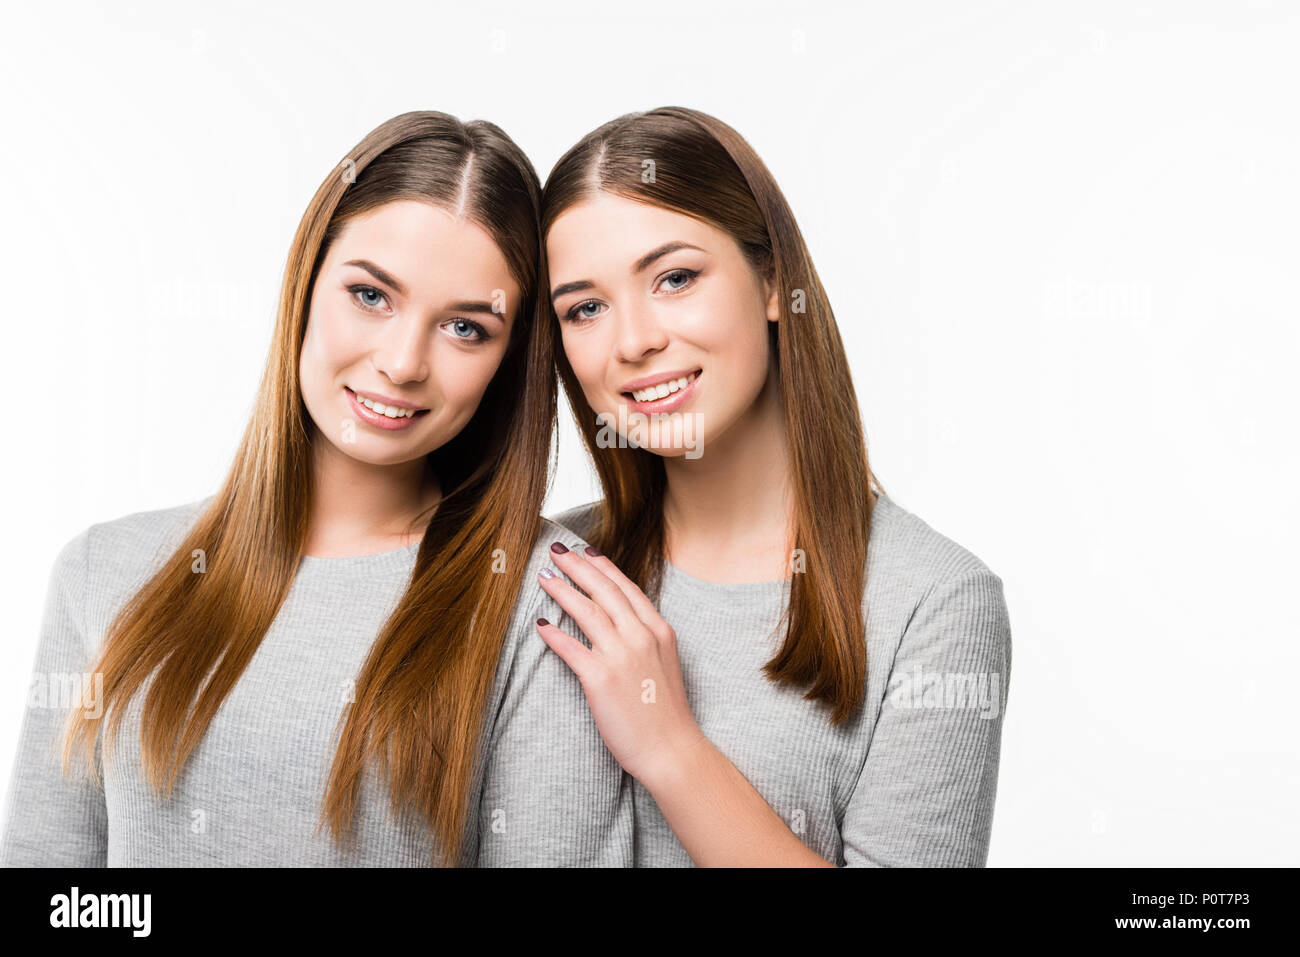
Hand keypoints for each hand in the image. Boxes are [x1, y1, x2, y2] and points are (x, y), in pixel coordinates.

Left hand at [535, 541, 705, 784]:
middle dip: (577, 567)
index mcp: (658, 630)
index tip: (585, 552)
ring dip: (562, 590)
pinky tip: (540, 623)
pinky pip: (571, 648)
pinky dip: (554, 634)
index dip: (603, 567)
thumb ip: (646, 638)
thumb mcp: (665, 662)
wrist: (672, 748)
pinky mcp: (601, 678)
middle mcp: (641, 636)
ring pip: (586, 611)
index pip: (626, 588)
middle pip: (604, 591)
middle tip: (556, 552)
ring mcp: (621, 656)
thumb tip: (622, 623)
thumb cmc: (666, 711)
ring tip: (544, 577)